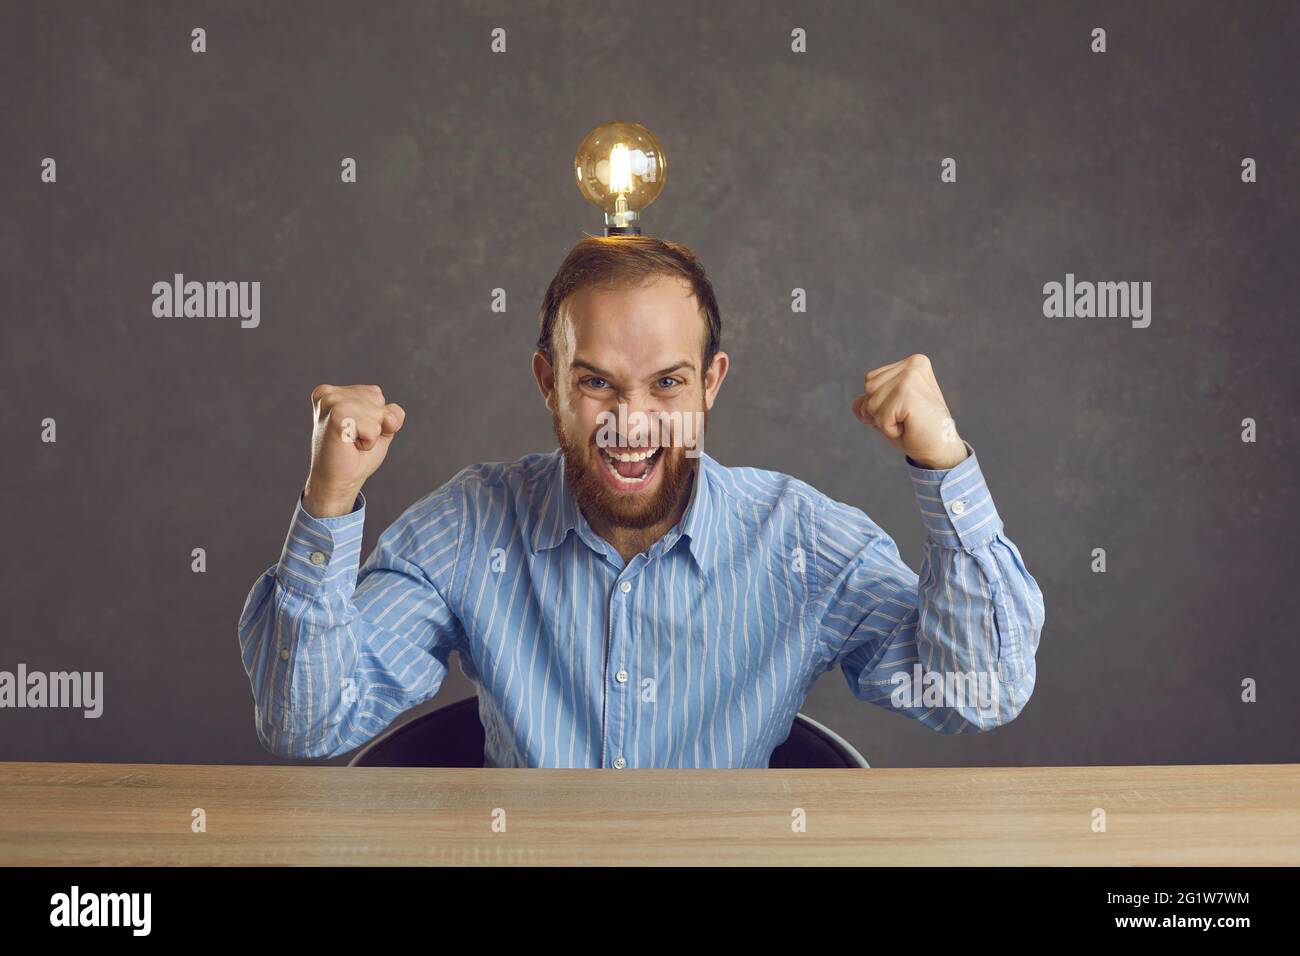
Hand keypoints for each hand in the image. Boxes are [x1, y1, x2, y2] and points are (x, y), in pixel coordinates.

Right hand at [303, 384, 405, 515]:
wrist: (338, 481)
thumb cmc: (355, 456)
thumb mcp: (379, 428)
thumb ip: (391, 414)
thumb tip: (391, 417)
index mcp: (333, 392)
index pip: (376, 393)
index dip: (375, 417)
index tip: (354, 431)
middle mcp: (329, 394)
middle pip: (378, 399)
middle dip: (375, 423)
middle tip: (353, 439)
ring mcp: (331, 403)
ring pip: (378, 412)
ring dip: (371, 434)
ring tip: (351, 442)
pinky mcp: (337, 416)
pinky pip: (374, 426)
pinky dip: (369, 441)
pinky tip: (350, 445)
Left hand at [851, 354, 966, 469]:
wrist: (940, 449)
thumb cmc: (915, 430)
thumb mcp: (887, 412)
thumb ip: (868, 402)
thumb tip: (858, 404)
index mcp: (912, 363)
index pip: (871, 380)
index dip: (880, 403)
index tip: (904, 410)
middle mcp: (913, 364)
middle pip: (868, 388)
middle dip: (879, 411)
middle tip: (906, 418)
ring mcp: (911, 377)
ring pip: (871, 403)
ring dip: (884, 421)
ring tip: (908, 422)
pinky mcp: (908, 394)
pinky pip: (880, 417)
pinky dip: (889, 429)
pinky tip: (909, 427)